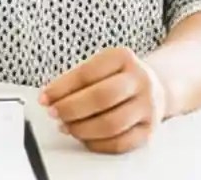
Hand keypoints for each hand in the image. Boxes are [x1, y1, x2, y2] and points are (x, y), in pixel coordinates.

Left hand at [39, 47, 169, 154]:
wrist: (156, 86)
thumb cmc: (117, 76)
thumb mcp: (99, 66)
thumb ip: (75, 80)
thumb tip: (49, 99)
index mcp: (123, 57)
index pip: (87, 73)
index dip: (61, 88)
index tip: (44, 98)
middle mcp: (139, 80)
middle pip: (101, 98)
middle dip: (71, 109)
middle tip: (54, 113)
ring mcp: (148, 106)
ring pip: (111, 124)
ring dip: (82, 129)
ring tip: (66, 126)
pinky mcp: (149, 130)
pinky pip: (120, 143)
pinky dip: (96, 144)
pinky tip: (84, 138)